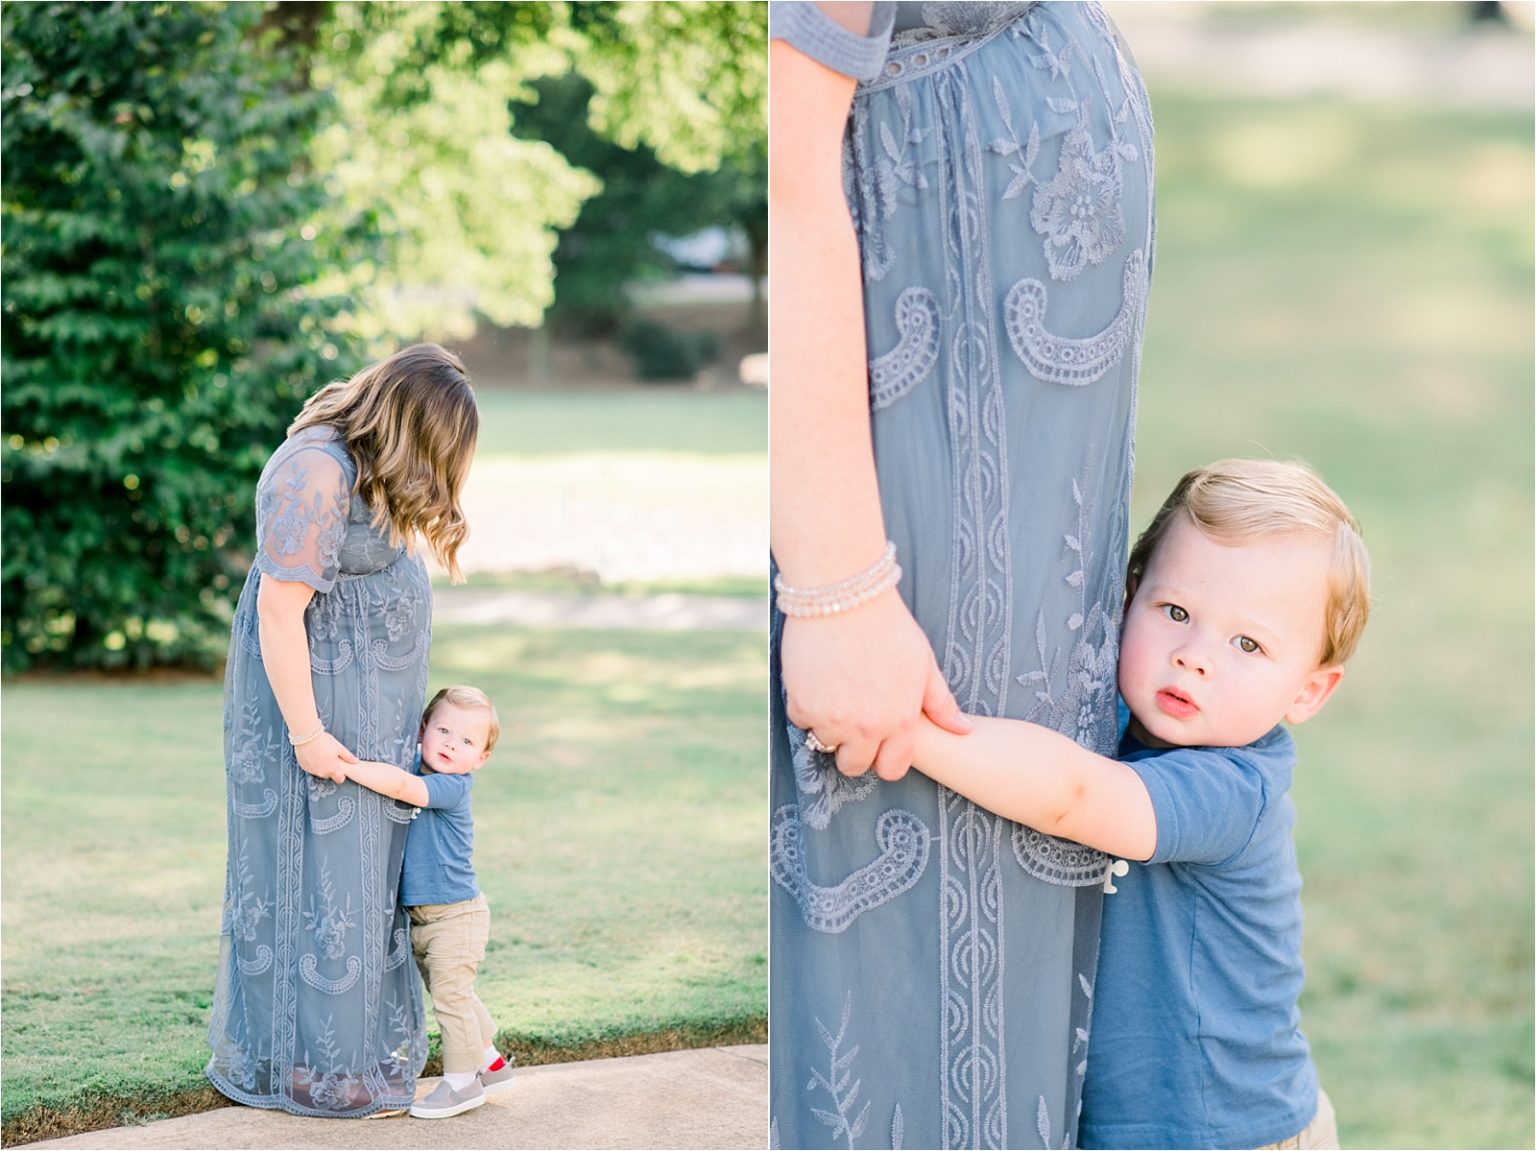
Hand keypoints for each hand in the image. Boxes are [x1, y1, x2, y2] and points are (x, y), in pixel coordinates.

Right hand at [295, 732, 359, 784]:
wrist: (307, 736)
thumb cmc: (324, 741)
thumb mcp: (339, 748)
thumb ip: (348, 756)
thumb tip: (356, 761)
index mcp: (332, 769)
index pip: (339, 779)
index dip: (341, 775)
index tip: (341, 769)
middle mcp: (321, 772)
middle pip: (329, 775)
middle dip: (330, 769)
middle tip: (330, 758)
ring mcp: (312, 770)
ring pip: (319, 772)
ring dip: (321, 767)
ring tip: (321, 754)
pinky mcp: (304, 767)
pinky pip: (311, 768)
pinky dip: (313, 764)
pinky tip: (313, 755)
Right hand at [781, 590, 971, 780]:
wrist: (843, 595)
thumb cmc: (887, 625)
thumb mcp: (924, 662)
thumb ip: (941, 702)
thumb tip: (963, 730)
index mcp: (900, 720)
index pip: (892, 768)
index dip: (885, 756)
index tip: (878, 740)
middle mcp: (867, 727)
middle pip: (855, 765)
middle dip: (853, 748)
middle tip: (851, 718)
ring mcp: (832, 719)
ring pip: (825, 743)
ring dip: (828, 725)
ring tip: (835, 690)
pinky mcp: (802, 706)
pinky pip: (802, 721)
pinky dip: (806, 706)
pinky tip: (816, 679)